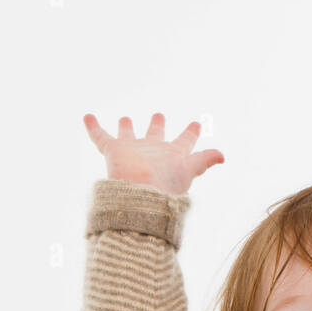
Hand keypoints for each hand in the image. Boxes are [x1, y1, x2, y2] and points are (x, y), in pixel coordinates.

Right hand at [83, 112, 224, 194]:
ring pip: (127, 136)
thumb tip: (223, 156)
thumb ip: (204, 160)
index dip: (190, 133)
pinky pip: (100, 137)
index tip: (197, 123)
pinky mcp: (114, 152)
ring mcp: (132, 151)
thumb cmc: (166, 185)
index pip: (184, 142)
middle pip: (155, 136)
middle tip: (158, 115)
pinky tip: (87, 116)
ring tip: (124, 119)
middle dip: (156, 126)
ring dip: (126, 127)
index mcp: (171, 156)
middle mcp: (152, 152)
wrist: (140, 195)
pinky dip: (93, 127)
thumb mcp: (189, 169)